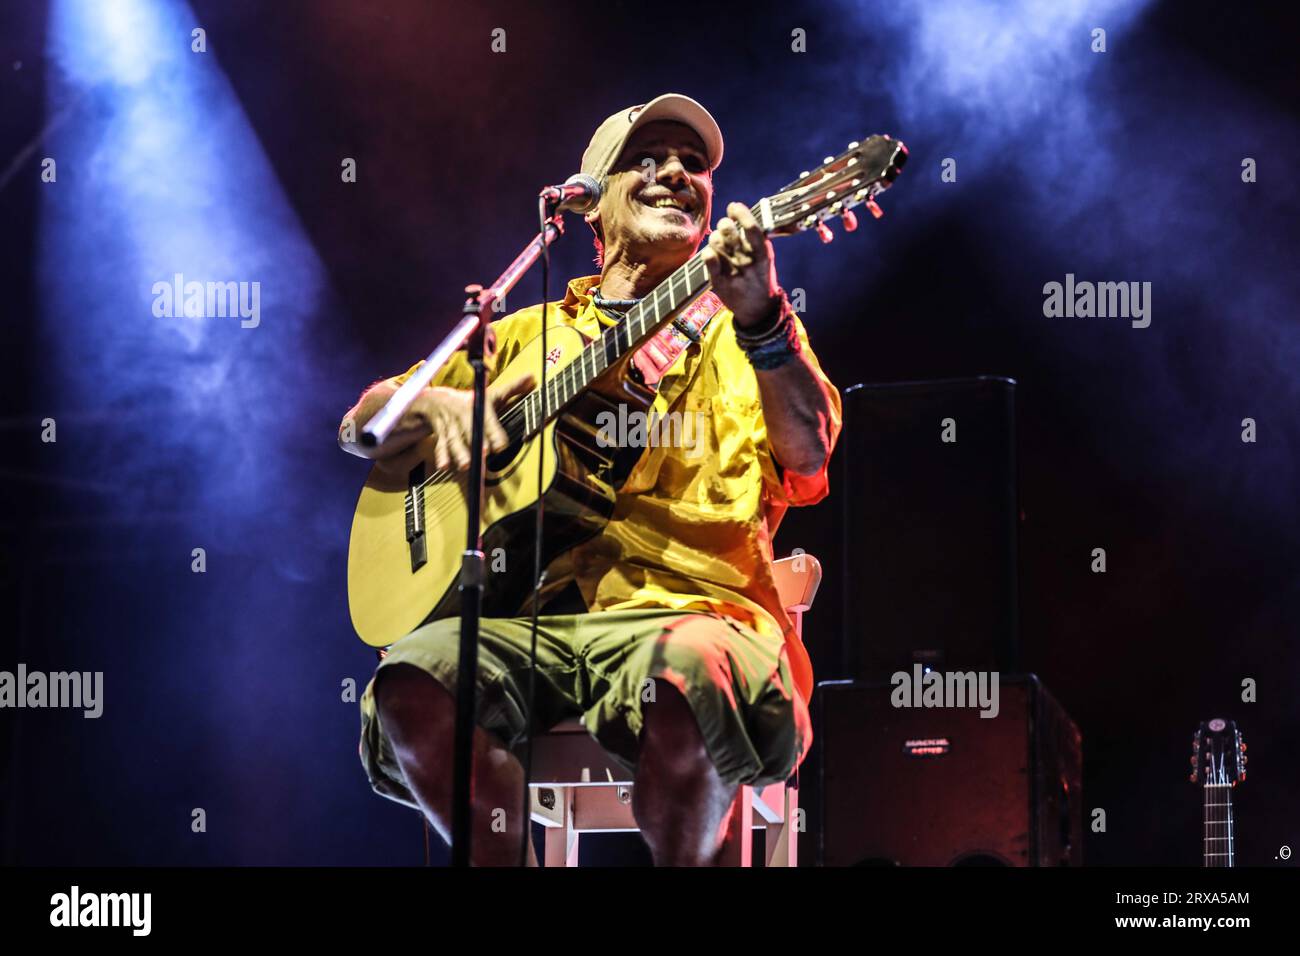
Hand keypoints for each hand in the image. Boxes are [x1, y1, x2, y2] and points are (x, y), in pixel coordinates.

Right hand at [414, 372, 534, 471]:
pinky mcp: (441, 434)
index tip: (501, 445)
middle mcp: (464, 415)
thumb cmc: (471, 401)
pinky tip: (444, 466)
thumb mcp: (491, 394)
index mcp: (478, 405)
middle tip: (483, 454)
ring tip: (465, 465)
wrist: (436, 400)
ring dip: (459, 453)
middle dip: (476, 442)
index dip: (494, 432)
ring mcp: (451, 426)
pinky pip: (440, 445)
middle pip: (470, 430)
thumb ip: (512, 389)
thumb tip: (531, 378)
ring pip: (454, 440)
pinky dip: (442, 456)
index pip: (488, 419)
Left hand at [701, 201, 780, 327]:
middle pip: (730, 232)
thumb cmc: (759, 276)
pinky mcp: (720, 283)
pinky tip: (709, 252)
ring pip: (716, 243)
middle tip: (725, 227)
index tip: (734, 206)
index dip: (741, 212)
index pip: (752, 227)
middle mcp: (748, 262)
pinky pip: (709, 262)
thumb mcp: (765, 257)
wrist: (758, 309)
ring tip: (719, 241)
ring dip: (715, 237)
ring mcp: (734, 273)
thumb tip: (738, 211)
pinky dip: (707, 253)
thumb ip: (755, 237)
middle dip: (724, 224)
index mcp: (762, 253)